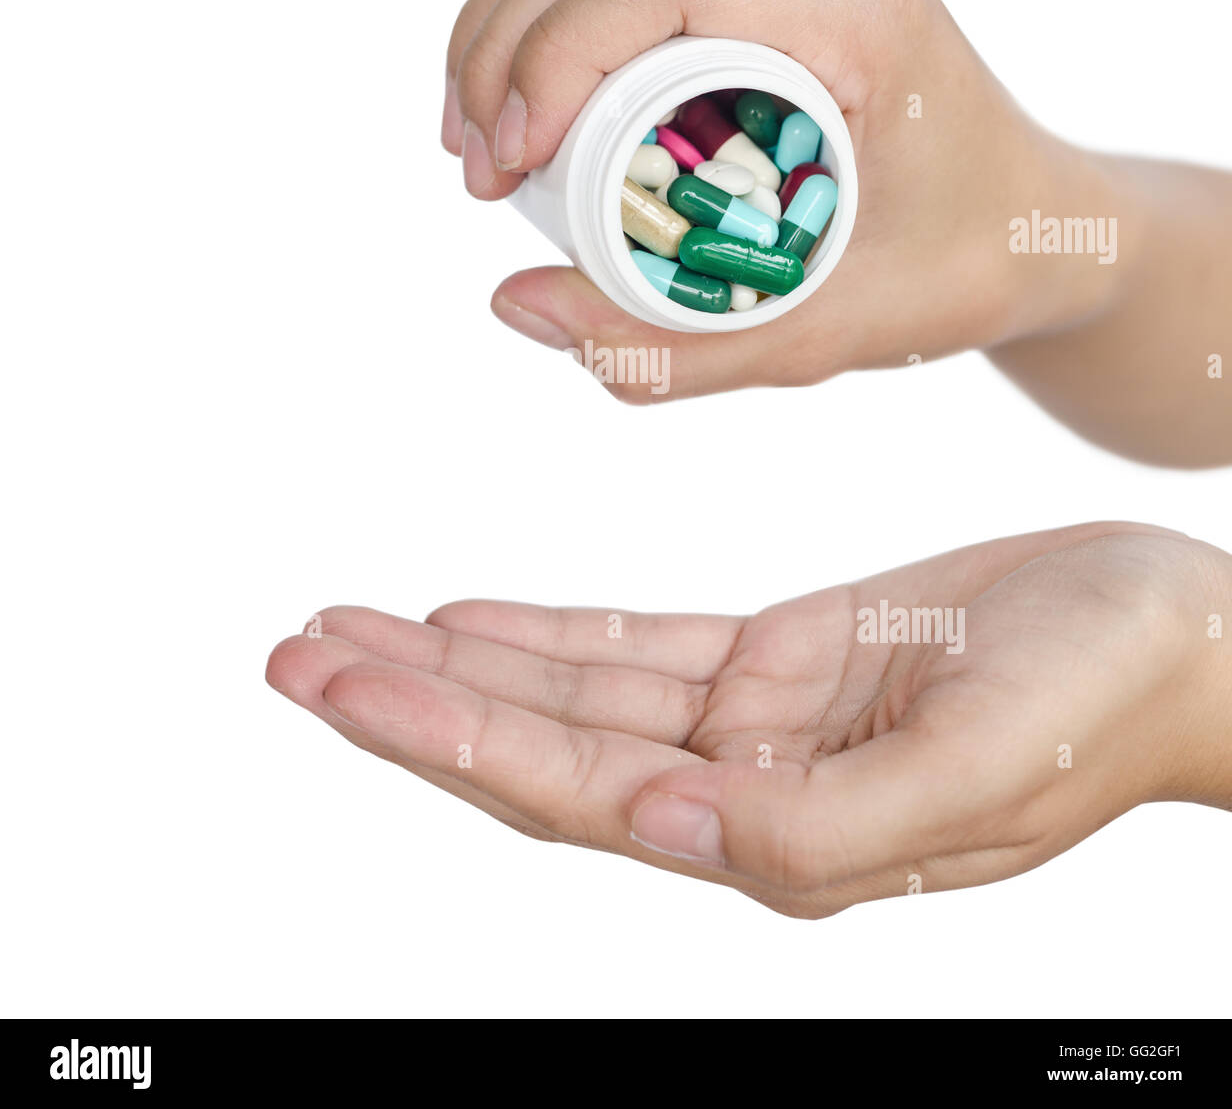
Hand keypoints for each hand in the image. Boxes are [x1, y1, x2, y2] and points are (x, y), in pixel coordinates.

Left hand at [266, 522, 1231, 917]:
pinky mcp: (778, 656)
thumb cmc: (1110, 699)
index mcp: (780, 838)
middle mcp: (744, 788)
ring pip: (572, 693)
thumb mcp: (986, 770)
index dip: (447, 740)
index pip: (573, 797)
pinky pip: (636, 646)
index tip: (343, 681)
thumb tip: (659, 832)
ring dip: (458, 660)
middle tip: (299, 649)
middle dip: (414, 701)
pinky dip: (549, 634)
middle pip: (541, 749)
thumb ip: (822, 830)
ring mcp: (756, 719)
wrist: (1175, 629)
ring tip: (347, 624)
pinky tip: (470, 618)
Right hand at [442, 0, 1128, 402]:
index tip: (502, 169)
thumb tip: (514, 302)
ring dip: (506, 14)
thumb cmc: (949, 272)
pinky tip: (525, 82)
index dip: (543, 57)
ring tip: (487, 133)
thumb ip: (667, 346)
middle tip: (477, 172)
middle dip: (500, 47)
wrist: (1027, 222)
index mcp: (856, 7)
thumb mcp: (820, 337)